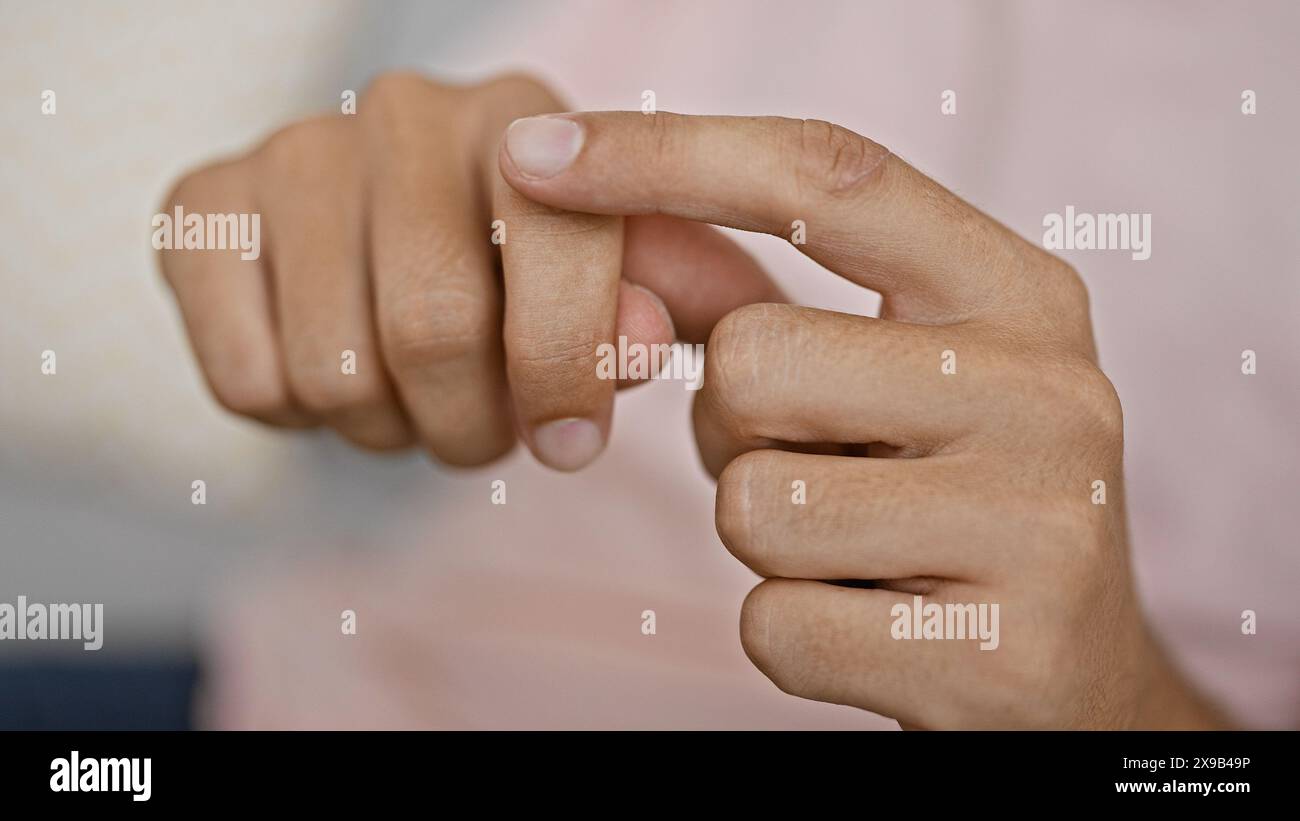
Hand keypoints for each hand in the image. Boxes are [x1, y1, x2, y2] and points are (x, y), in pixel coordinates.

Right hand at [157, 73, 778, 469]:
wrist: (390, 252)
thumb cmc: (531, 281)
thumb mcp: (633, 287)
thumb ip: (674, 306)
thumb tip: (640, 339)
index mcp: (529, 117)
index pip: (554, 246)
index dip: (565, 369)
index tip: (571, 441)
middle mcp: (407, 109)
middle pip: (432, 325)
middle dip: (472, 424)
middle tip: (483, 432)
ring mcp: (294, 150)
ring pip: (336, 370)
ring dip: (390, 428)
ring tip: (412, 397)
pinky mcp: (198, 208)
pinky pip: (249, 380)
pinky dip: (302, 419)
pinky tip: (331, 367)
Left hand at [500, 111, 1226, 727]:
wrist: (1073, 675)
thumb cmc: (945, 499)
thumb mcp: (889, 377)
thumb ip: (760, 303)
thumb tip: (593, 222)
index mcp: (1018, 294)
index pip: (824, 182)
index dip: (666, 156)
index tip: (536, 155)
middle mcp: (1045, 391)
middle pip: (750, 363)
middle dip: (736, 433)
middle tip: (825, 472)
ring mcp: (1035, 527)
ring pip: (748, 504)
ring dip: (763, 541)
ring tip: (857, 551)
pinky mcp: (997, 655)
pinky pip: (773, 628)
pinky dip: (788, 636)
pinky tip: (873, 631)